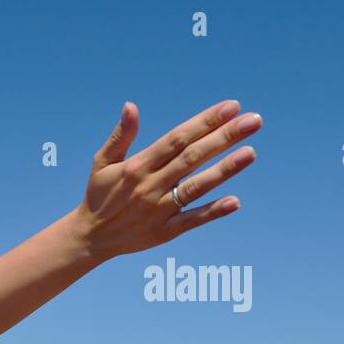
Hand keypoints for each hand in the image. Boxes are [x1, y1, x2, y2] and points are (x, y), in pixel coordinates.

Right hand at [74, 99, 260, 260]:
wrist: (89, 237)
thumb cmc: (99, 194)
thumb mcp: (102, 162)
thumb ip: (121, 135)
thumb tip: (130, 106)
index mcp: (137, 166)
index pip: (177, 139)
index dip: (205, 122)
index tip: (232, 107)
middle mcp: (150, 186)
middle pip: (192, 158)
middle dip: (224, 138)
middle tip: (254, 121)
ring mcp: (158, 210)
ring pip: (196, 187)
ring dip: (224, 170)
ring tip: (251, 153)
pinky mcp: (163, 232)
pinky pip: (191, 220)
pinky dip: (212, 212)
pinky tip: (234, 202)